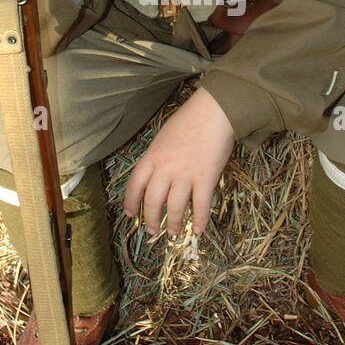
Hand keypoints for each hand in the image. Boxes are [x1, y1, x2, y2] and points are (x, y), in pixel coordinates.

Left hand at [123, 87, 234, 236]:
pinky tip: (199, 229)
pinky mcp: (206, 178)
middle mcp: (165, 169)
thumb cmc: (190, 120)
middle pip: (152, 202)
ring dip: (174, 224)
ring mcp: (185, 175)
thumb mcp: (163, 137)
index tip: (130, 214)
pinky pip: (201, 206)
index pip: (135, 185)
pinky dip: (200, 220)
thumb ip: (157, 156)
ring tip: (174, 233)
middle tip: (152, 231)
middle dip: (151, 220)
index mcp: (152, 157)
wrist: (214, 111)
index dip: (130, 202)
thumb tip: (156, 172)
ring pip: (175, 208)